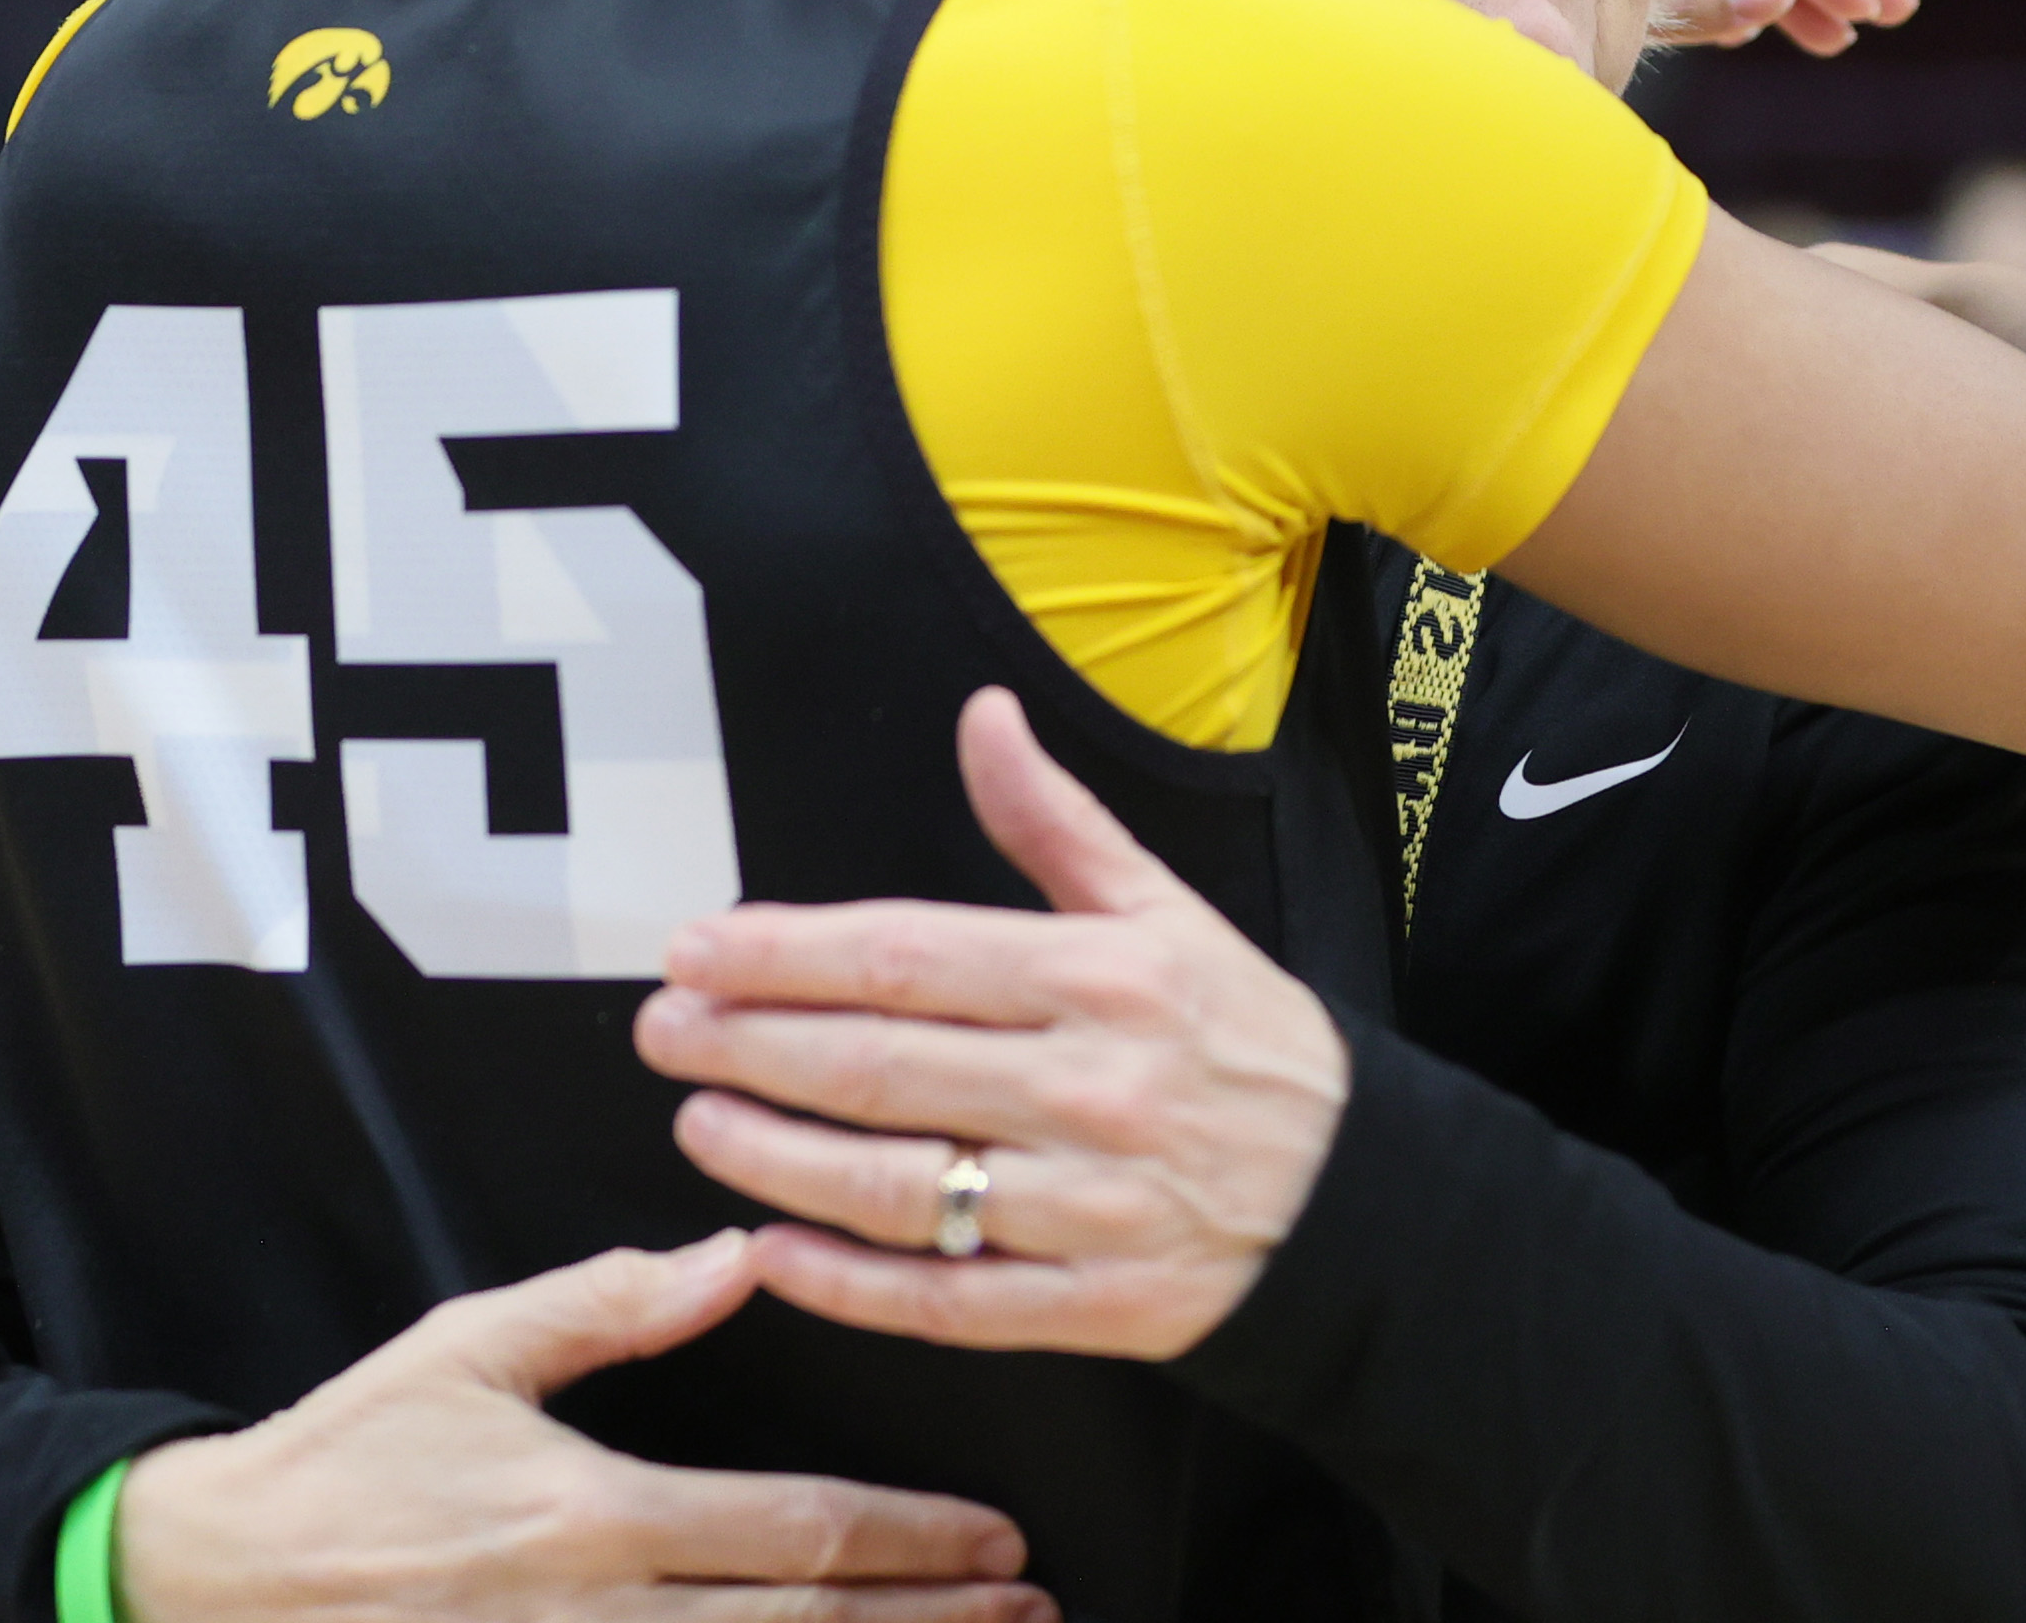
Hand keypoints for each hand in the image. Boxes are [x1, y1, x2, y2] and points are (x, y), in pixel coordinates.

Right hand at [113, 1235, 1049, 1620]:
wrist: (221, 1578)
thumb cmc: (346, 1457)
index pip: (791, 1533)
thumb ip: (607, 1305)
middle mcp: (599, 1618)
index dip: (907, 1543)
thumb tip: (731, 1256)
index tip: (993, 1537)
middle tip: (1027, 1607)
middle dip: (928, 1621)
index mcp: (593, 1516)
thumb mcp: (469, 1348)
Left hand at [635, 689, 1347, 1362]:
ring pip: (899, 1187)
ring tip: (699, 1124)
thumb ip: (1056, 823)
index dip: (786, 954)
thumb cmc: (1243, 1038)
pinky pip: (949, 1301)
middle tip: (661, 1030)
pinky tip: (773, 1255)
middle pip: (881, 1068)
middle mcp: (1092, 1087)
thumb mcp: (1165, 910)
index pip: (907, 958)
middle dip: (751, 1046)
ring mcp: (1092, 1207)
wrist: (1364, 1198)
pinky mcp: (1097, 1309)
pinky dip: (851, 1284)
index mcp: (1103, 977)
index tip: (696, 947)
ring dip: (777, 1161)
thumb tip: (983, 715)